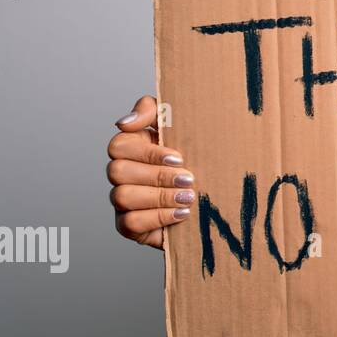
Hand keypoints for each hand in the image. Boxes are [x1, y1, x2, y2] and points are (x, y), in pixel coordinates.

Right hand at [107, 95, 193, 249]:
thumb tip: (124, 122)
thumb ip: (154, 110)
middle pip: (117, 172)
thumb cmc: (197, 153)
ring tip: (188, 197)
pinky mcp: (129, 225)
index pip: (118, 145)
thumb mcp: (182, 125)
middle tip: (189, 179)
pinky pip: (130, 223)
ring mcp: (122, 200)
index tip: (179, 157)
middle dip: (157, 176)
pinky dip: (158, 218)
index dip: (147, 153)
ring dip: (160, 197)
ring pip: (122, 197)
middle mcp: (121, 173)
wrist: (218, 191)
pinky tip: (182, 213)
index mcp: (131, 147)